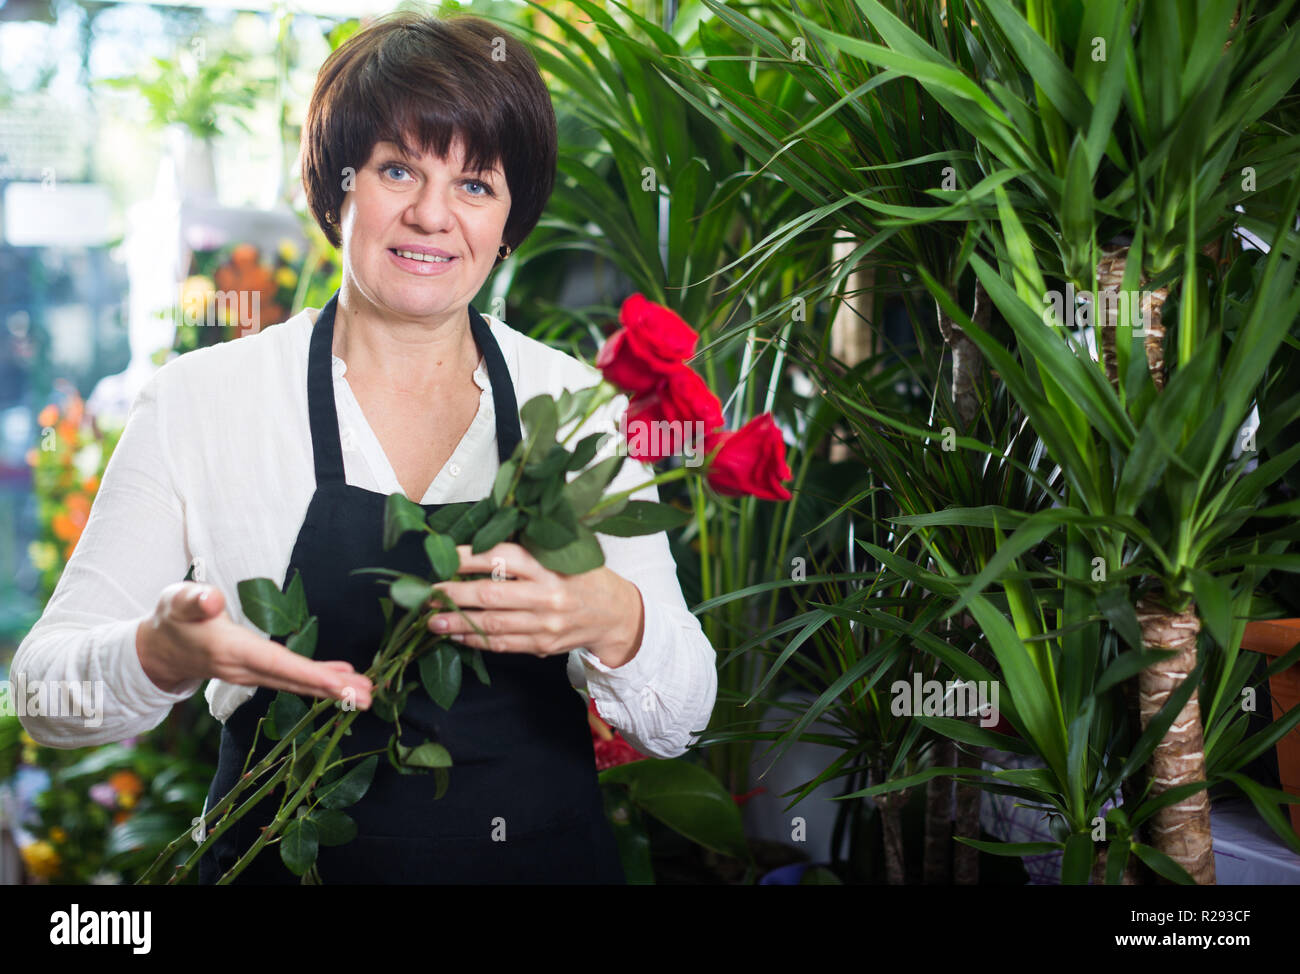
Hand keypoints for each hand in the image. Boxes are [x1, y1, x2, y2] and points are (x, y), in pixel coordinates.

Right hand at [135, 581, 372, 707]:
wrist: (157, 649)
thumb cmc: (172, 618)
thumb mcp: (178, 601)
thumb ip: (195, 600)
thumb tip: (212, 599)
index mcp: (233, 651)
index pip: (279, 665)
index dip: (311, 675)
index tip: (343, 684)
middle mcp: (245, 670)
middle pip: (295, 681)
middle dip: (333, 690)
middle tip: (371, 697)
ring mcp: (251, 675)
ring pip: (296, 683)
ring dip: (332, 689)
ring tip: (367, 693)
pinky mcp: (255, 672)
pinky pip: (291, 679)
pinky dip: (317, 680)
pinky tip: (341, 678)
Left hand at [427, 543, 644, 665]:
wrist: (616, 614)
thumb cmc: (584, 576)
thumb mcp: (565, 553)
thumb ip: (530, 548)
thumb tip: (481, 540)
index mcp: (551, 566)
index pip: (504, 557)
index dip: (472, 556)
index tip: (446, 555)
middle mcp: (547, 595)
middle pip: (492, 595)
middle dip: (454, 595)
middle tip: (427, 593)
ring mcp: (545, 624)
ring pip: (493, 625)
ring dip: (458, 622)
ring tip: (432, 620)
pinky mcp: (543, 644)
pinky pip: (503, 645)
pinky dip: (476, 641)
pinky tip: (456, 635)